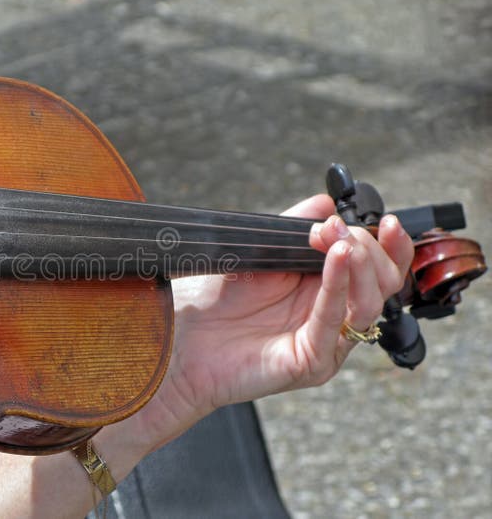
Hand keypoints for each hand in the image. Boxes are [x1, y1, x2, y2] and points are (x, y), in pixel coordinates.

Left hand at [130, 194, 413, 452]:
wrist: (179, 339)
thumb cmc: (213, 300)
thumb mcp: (258, 252)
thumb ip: (293, 227)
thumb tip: (327, 203)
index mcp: (326, 290)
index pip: (379, 266)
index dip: (383, 242)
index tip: (370, 219)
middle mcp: (332, 316)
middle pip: (384, 283)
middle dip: (367, 248)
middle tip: (336, 230)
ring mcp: (325, 342)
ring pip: (369, 304)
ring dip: (359, 266)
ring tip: (340, 242)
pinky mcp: (310, 362)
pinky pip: (334, 322)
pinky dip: (338, 287)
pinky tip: (335, 261)